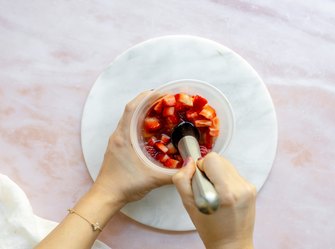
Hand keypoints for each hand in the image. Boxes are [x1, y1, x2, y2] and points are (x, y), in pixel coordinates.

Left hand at [93, 91, 171, 206]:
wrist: (106, 196)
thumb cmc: (123, 186)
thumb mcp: (152, 179)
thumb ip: (173, 174)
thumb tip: (190, 167)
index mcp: (123, 137)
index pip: (132, 108)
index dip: (146, 97)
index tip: (160, 93)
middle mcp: (118, 135)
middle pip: (131, 110)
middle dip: (147, 102)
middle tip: (164, 100)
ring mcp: (117, 141)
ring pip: (129, 119)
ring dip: (143, 112)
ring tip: (160, 111)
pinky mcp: (118, 147)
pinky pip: (129, 128)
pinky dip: (140, 124)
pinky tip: (152, 130)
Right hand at [173, 153, 255, 248]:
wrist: (232, 244)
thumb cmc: (210, 229)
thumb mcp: (188, 205)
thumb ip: (182, 180)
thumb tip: (189, 162)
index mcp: (226, 191)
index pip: (212, 159)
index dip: (201, 167)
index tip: (199, 181)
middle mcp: (241, 187)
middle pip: (220, 159)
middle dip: (209, 170)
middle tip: (205, 188)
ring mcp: (248, 187)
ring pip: (227, 165)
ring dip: (218, 174)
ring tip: (215, 192)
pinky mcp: (252, 188)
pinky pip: (234, 174)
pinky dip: (226, 180)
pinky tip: (223, 195)